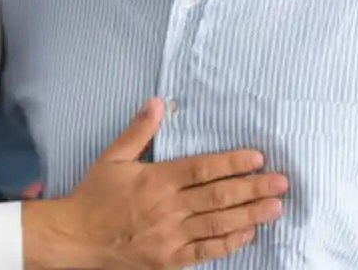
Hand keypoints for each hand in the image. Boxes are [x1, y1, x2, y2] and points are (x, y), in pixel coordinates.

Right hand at [23, 99, 286, 268]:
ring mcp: (171, 236)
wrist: (75, 238)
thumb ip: (137, 131)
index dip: (233, 162)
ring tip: (275, 206)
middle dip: (253, 188)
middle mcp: (168, 208)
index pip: (203, 169)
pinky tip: (248, 233)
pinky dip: (229, 242)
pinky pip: (206, 251)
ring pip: (218, 224)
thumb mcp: (111, 158)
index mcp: (156, 180)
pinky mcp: (170, 259)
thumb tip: (157, 103)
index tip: (258, 157)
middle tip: (281, 181)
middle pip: (219, 196)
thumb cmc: (93, 196)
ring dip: (250, 214)